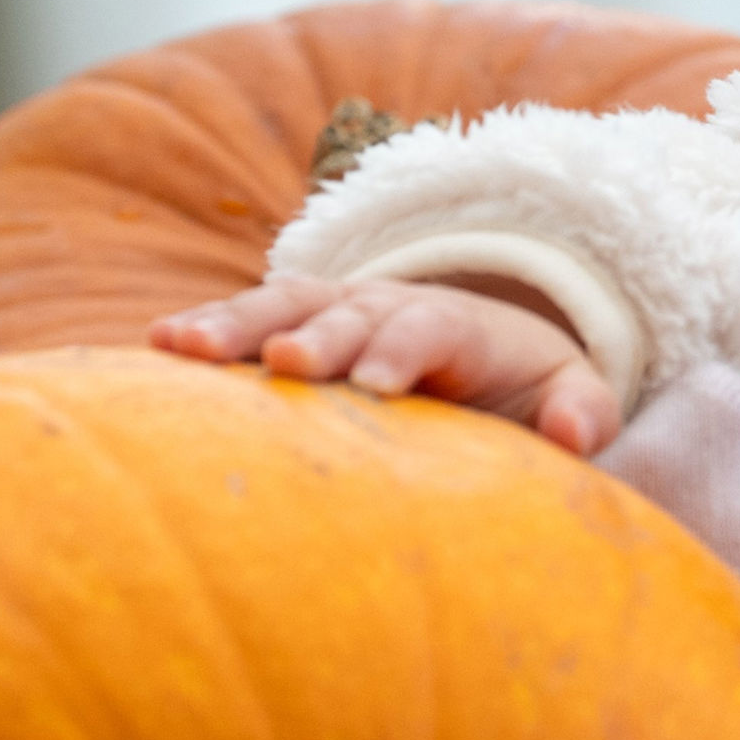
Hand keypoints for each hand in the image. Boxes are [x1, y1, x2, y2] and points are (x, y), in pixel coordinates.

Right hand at [148, 276, 622, 457]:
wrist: (490, 349)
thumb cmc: (528, 389)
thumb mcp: (572, 398)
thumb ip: (585, 413)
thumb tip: (576, 434)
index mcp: (458, 327)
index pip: (429, 329)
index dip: (402, 351)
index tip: (379, 387)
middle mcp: (390, 306)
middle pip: (350, 312)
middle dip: (319, 336)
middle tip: (288, 367)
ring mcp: (337, 310)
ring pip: (285, 306)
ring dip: (235, 323)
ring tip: (181, 347)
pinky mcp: (296, 324)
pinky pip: (249, 321)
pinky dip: (205, 329)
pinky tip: (155, 346)